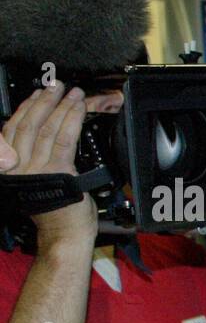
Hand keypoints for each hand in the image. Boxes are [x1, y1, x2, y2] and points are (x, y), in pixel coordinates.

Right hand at [0, 81, 96, 241]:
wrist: (63, 236)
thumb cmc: (53, 213)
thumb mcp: (35, 183)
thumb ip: (34, 161)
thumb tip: (45, 137)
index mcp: (10, 166)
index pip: (13, 129)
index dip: (26, 108)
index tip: (36, 94)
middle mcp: (18, 165)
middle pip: (29, 124)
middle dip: (44, 101)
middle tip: (56, 86)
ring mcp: (37, 167)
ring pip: (47, 128)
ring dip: (61, 106)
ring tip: (72, 93)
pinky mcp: (58, 170)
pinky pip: (65, 139)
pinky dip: (72, 120)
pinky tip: (78, 108)